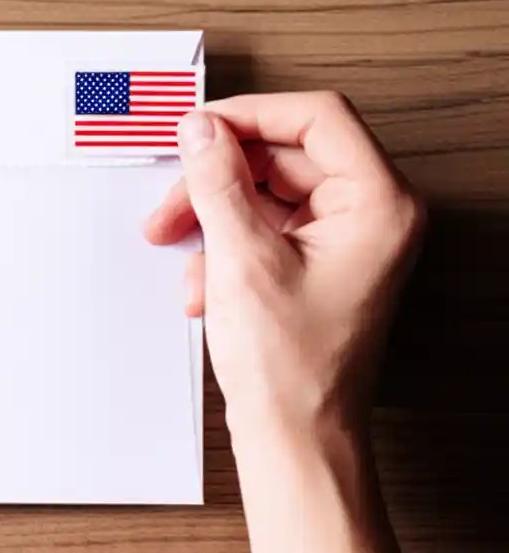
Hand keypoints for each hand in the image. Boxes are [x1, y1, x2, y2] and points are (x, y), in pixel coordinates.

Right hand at [144, 92, 425, 441]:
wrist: (294, 437)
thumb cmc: (291, 367)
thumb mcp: (241, 258)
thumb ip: (217, 181)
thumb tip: (201, 129)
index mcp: (378, 204)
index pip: (316, 119)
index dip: (250, 115)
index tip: (200, 127)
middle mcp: (372, 216)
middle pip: (285, 157)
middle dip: (219, 178)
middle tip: (174, 198)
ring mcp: (346, 242)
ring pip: (267, 194)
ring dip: (215, 217)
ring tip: (178, 243)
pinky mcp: (318, 265)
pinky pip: (265, 229)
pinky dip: (226, 247)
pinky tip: (204, 284)